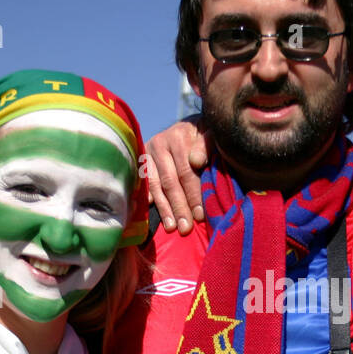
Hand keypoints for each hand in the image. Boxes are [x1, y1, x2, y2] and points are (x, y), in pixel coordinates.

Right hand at [147, 117, 208, 234]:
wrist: (189, 125)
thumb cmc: (205, 135)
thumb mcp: (211, 135)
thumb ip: (206, 146)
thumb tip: (196, 161)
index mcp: (178, 137)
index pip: (186, 173)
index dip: (193, 195)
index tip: (200, 216)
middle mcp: (159, 143)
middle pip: (170, 182)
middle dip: (179, 207)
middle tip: (185, 228)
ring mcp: (148, 153)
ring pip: (156, 185)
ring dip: (164, 208)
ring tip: (172, 227)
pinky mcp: (141, 160)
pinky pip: (144, 183)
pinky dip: (148, 198)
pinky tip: (151, 212)